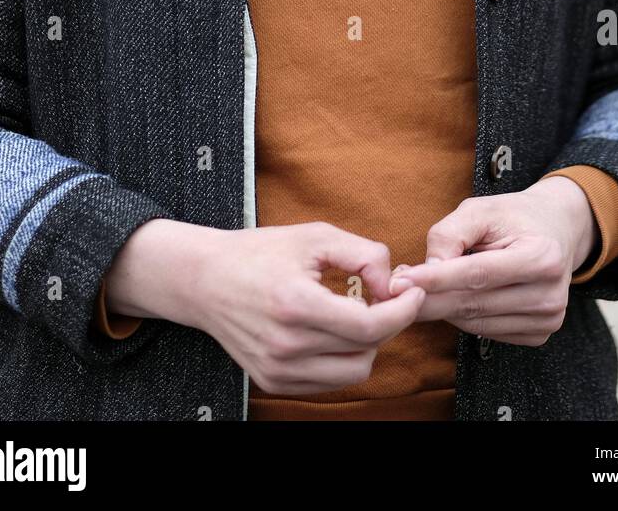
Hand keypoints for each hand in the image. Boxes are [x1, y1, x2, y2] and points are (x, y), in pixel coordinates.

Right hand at [184, 221, 425, 394]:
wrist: (204, 279)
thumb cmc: (260, 251)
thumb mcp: (315, 236)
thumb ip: (364, 254)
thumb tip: (392, 286)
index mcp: (296, 304)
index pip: (368, 326)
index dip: (402, 311)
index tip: (413, 292)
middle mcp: (286, 345)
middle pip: (366, 349)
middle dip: (388, 321)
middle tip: (383, 296)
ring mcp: (277, 369)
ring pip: (353, 372)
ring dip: (367, 344)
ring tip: (355, 313)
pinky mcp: (272, 381)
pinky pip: (329, 381)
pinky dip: (343, 358)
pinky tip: (333, 329)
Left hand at [385, 178, 599, 346]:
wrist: (556, 230)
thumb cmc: (514, 217)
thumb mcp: (481, 209)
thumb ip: (450, 234)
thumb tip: (425, 271)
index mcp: (542, 257)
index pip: (478, 275)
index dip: (437, 279)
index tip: (401, 280)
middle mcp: (550, 294)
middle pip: (475, 303)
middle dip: (429, 298)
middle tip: (395, 288)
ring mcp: (547, 319)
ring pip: (475, 323)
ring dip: (441, 309)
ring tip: (419, 287)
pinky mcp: (539, 334)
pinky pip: (486, 333)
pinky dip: (462, 318)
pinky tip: (450, 298)